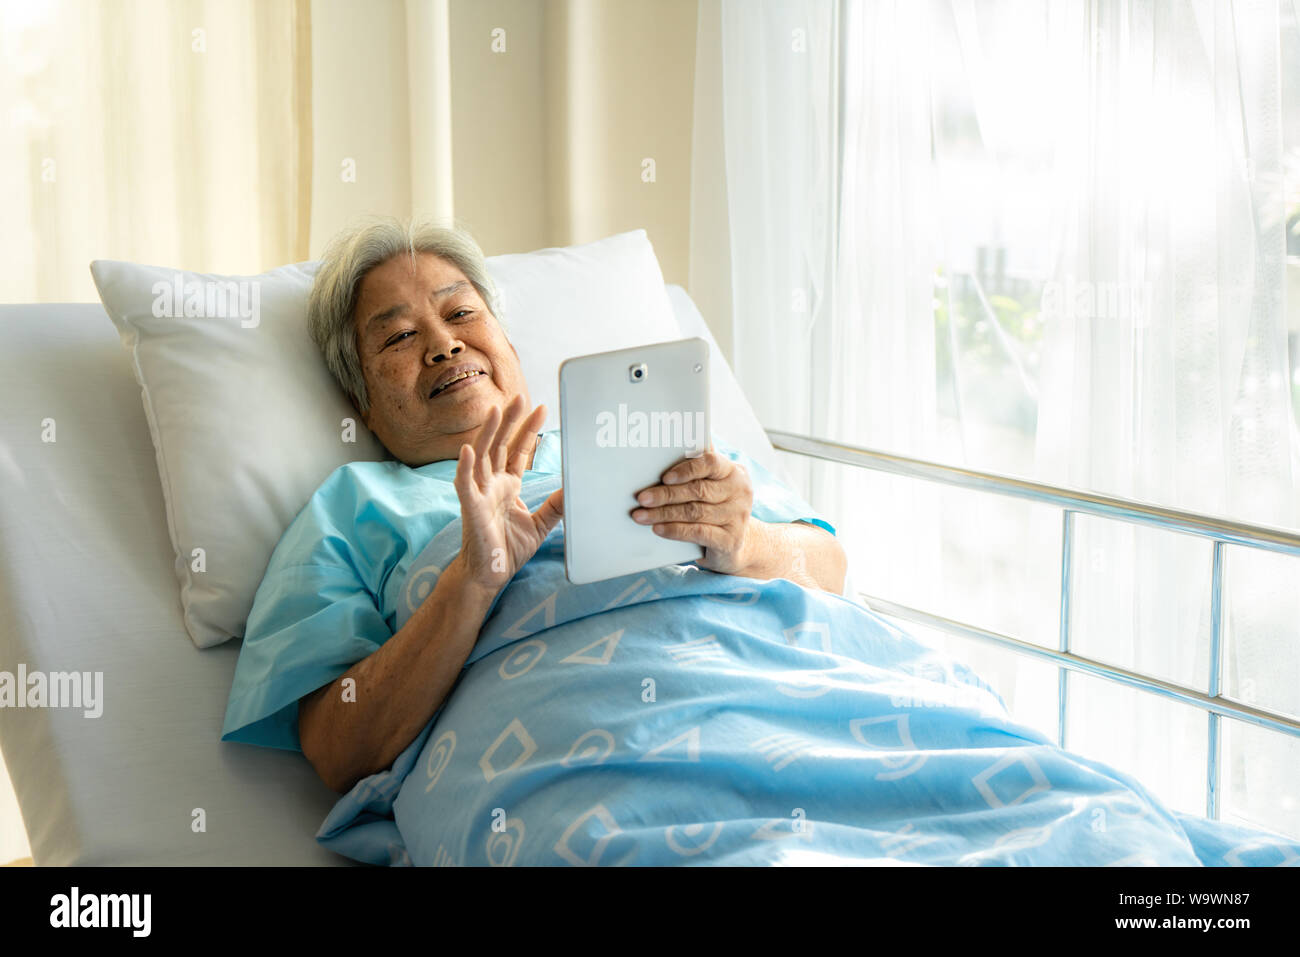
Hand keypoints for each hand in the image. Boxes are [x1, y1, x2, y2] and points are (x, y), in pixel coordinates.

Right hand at [453, 394, 562, 595]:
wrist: (489, 576)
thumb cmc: (508, 550)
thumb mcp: (540, 524)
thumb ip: (555, 505)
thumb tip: (574, 487)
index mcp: (507, 486)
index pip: (517, 451)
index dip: (528, 430)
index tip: (541, 408)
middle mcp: (491, 485)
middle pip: (499, 445)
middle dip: (510, 421)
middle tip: (521, 396)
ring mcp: (479, 494)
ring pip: (481, 456)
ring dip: (488, 433)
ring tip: (496, 410)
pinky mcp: (470, 509)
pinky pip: (464, 484)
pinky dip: (464, 467)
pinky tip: (467, 450)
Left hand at [630, 446, 758, 574]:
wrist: (733, 546)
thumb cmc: (716, 508)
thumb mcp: (713, 486)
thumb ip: (697, 469)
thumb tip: (666, 449)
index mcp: (734, 472)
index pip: (711, 463)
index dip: (686, 469)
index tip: (664, 477)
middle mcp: (740, 492)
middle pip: (698, 490)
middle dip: (666, 494)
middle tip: (642, 498)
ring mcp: (737, 517)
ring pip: (694, 512)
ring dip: (663, 514)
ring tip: (641, 515)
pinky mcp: (730, 540)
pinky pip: (698, 532)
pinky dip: (675, 530)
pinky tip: (658, 529)